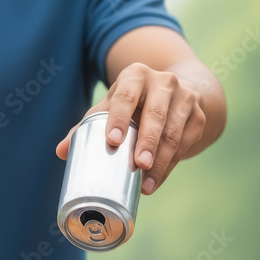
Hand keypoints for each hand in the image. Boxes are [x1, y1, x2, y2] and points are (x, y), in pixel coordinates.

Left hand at [56, 62, 206, 194]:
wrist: (175, 93)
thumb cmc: (133, 102)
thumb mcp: (111, 106)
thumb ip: (87, 126)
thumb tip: (61, 151)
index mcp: (135, 75)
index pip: (126, 96)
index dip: (119, 118)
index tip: (113, 141)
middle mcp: (164, 81)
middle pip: (156, 114)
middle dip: (147, 142)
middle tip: (138, 166)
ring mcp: (185, 97)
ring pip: (174, 132)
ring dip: (161, 161)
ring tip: (146, 184)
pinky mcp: (198, 116)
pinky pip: (185, 144)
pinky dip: (171, 165)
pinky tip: (157, 180)